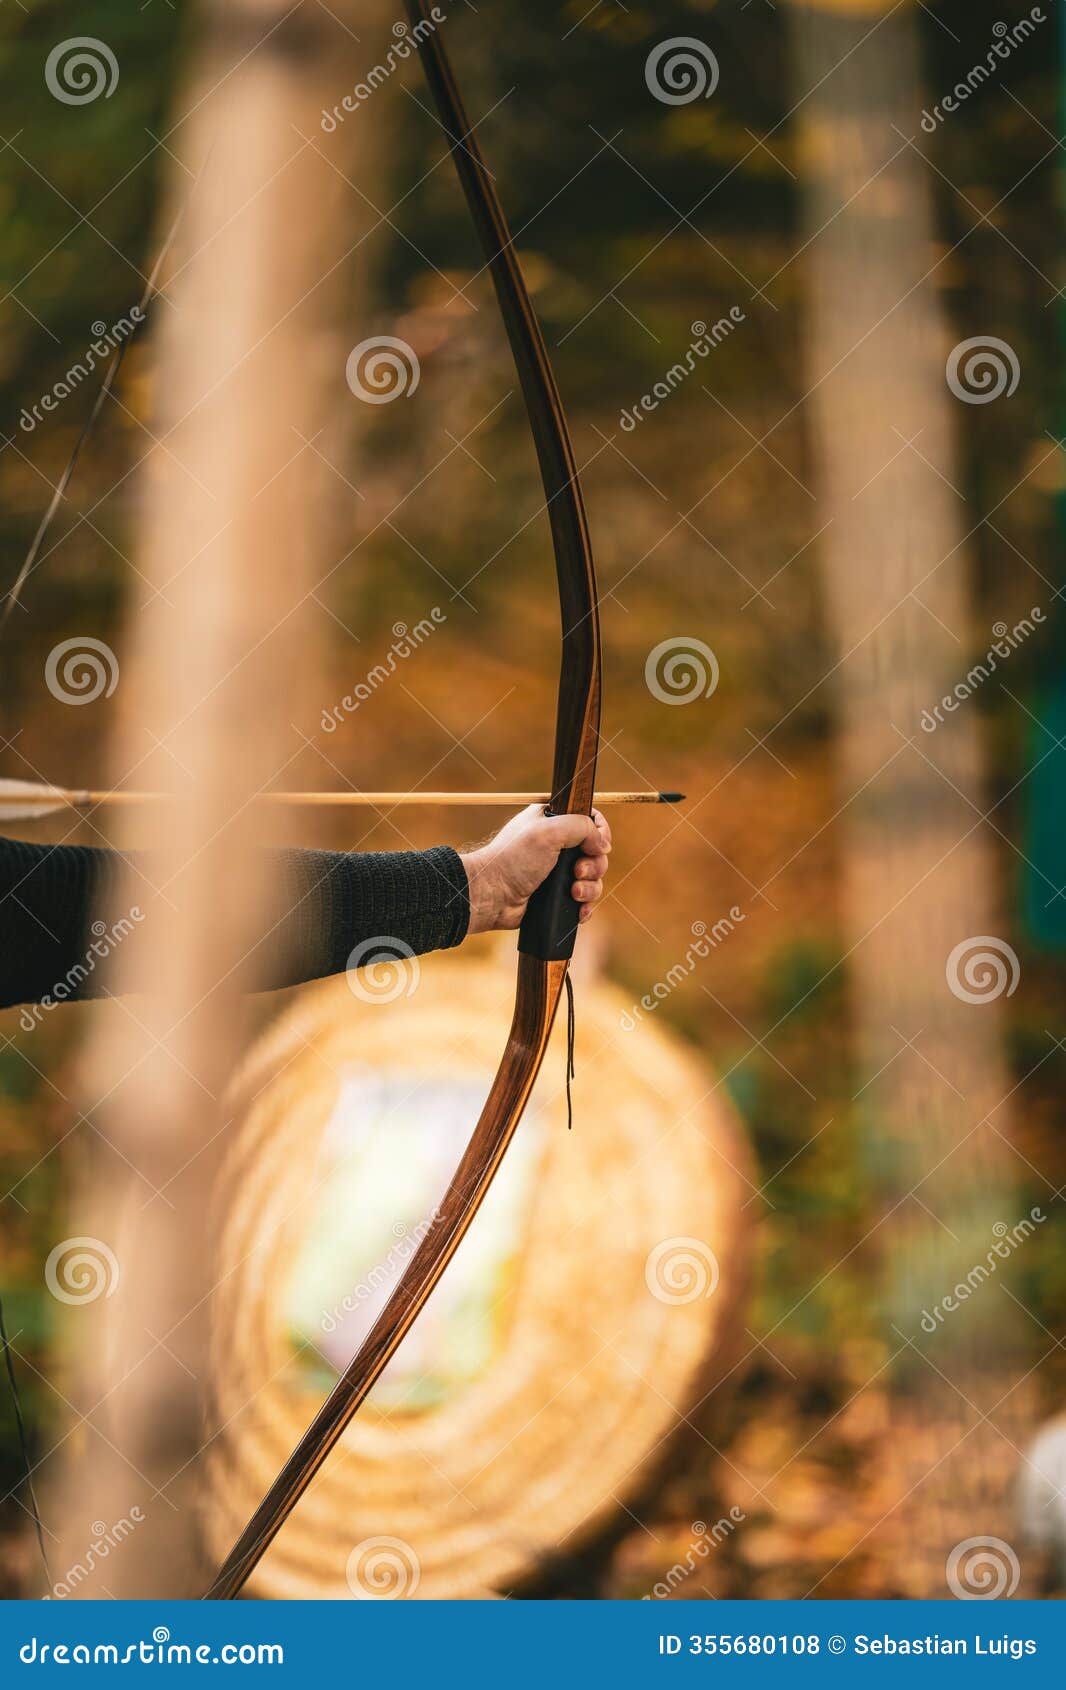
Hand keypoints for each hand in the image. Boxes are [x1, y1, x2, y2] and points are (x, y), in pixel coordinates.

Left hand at [461, 805, 611, 935]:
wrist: (491, 896)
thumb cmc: (512, 859)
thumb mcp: (549, 831)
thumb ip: (582, 827)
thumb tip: (603, 845)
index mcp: (553, 821)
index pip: (590, 819)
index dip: (600, 832)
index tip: (597, 845)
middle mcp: (557, 845)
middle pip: (596, 852)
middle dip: (594, 865)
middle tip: (576, 871)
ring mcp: (557, 872)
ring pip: (593, 878)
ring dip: (590, 888)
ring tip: (573, 892)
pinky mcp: (556, 896)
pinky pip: (584, 901)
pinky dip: (585, 906)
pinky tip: (578, 910)